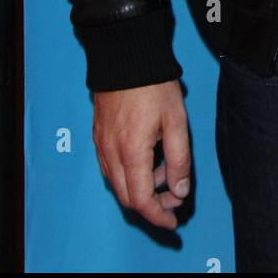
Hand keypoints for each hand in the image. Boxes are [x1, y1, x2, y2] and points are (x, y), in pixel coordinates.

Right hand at [92, 79, 190, 227]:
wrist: (125, 55)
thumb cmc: (154, 85)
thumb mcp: (177, 121)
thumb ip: (179, 159)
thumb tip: (179, 190)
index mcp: (131, 153)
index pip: (141, 201)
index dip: (158, 216)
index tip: (173, 221)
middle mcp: (111, 154)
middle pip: (127, 197)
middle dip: (151, 204)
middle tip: (174, 197)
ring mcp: (101, 144)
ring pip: (118, 183)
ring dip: (140, 188)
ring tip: (166, 171)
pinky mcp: (98, 135)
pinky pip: (111, 167)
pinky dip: (129, 173)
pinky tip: (148, 158)